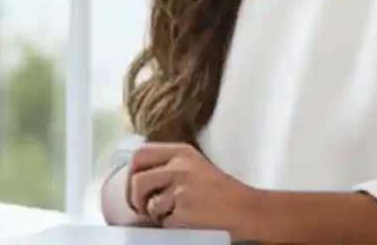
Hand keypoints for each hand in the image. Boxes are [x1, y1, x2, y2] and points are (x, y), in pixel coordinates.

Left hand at [126, 142, 257, 233]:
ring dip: (155, 214)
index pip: (141, 153)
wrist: (245, 209)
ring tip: (170, 215)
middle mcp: (180, 165)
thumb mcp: (195, 164)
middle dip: (133, 196)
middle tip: (140, 207)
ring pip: (149, 203)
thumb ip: (169, 163)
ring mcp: (182, 188)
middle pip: (137, 178)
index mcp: (181, 151)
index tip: (133, 185)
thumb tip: (136, 175)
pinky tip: (184, 221)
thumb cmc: (220, 190)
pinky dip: (170, 225)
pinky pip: (163, 221)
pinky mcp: (185, 210)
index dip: (131, 172)